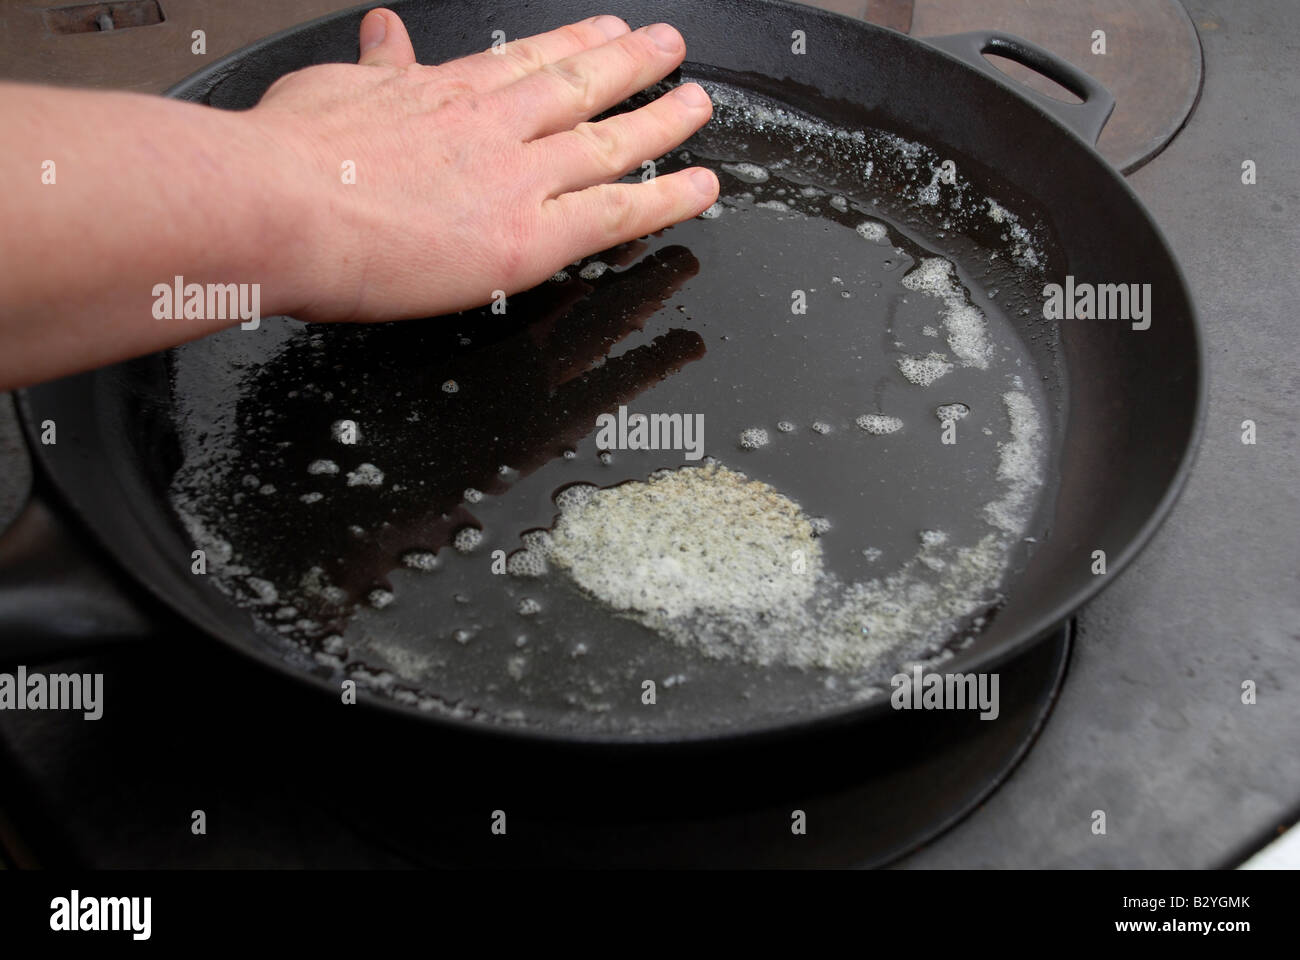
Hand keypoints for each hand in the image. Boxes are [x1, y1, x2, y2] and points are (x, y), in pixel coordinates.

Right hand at [251, 9, 718, 323]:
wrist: (282, 205)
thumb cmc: (289, 157)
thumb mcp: (329, 86)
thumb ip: (373, 65)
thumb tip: (382, 32)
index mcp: (444, 92)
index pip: (527, 59)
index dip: (576, 44)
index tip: (606, 32)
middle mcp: (495, 125)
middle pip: (581, 86)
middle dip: (632, 64)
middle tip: (670, 49)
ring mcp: (520, 178)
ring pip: (611, 143)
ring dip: (663, 121)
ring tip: (698, 106)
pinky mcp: (531, 237)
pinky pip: (618, 214)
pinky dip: (668, 202)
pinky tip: (701, 190)